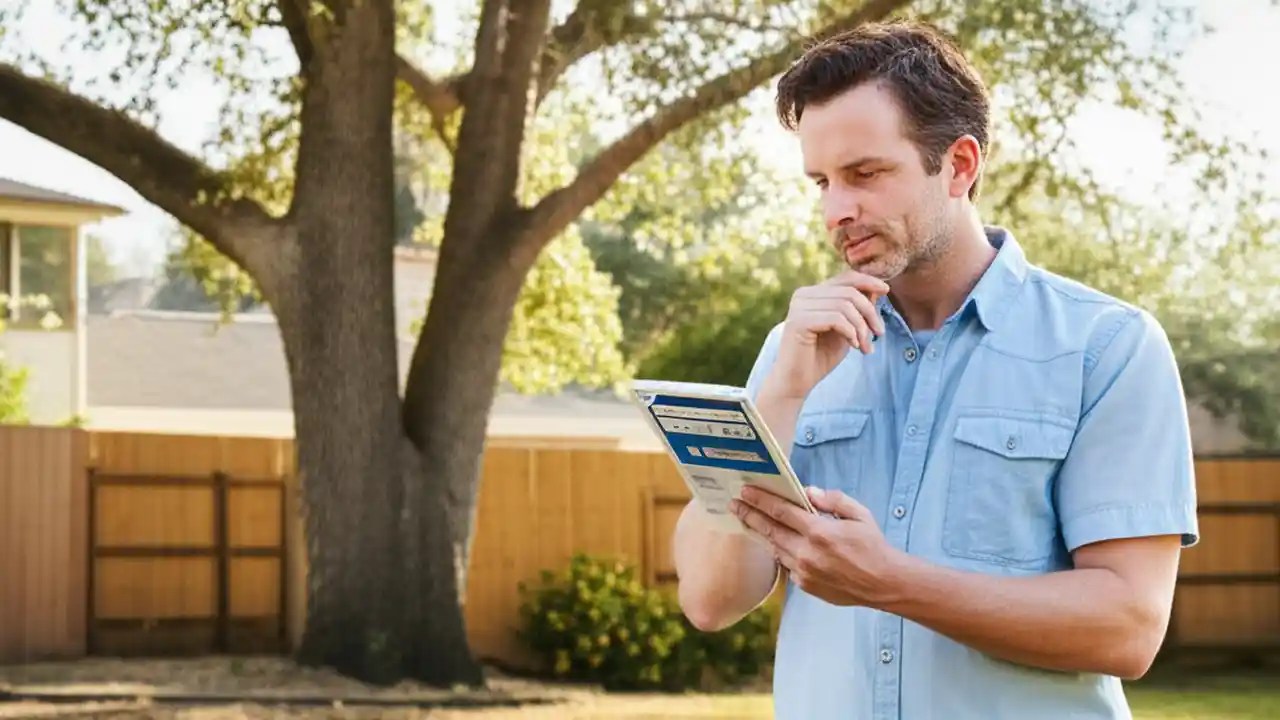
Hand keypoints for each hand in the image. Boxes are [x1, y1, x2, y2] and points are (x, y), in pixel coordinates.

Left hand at [731, 485, 903, 607]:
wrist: (884, 584)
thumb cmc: (873, 546)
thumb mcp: (858, 514)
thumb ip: (832, 500)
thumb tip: (808, 493)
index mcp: (820, 532)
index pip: (781, 511)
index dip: (761, 500)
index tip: (746, 491)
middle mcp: (807, 553)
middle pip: (770, 530)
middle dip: (750, 515)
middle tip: (735, 504)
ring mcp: (804, 572)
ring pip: (775, 548)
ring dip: (761, 534)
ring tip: (749, 521)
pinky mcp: (806, 586)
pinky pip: (786, 565)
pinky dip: (781, 552)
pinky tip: (776, 543)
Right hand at [764, 271, 888, 399]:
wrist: (796, 382)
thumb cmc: (820, 357)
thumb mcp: (846, 329)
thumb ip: (857, 309)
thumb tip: (878, 288)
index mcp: (812, 293)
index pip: (845, 278)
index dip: (868, 281)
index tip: (886, 290)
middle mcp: (803, 295)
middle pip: (849, 292)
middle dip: (869, 313)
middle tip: (879, 334)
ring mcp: (799, 306)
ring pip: (845, 305)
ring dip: (861, 327)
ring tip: (865, 346)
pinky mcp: (798, 321)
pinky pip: (836, 318)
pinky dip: (851, 332)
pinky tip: (853, 346)